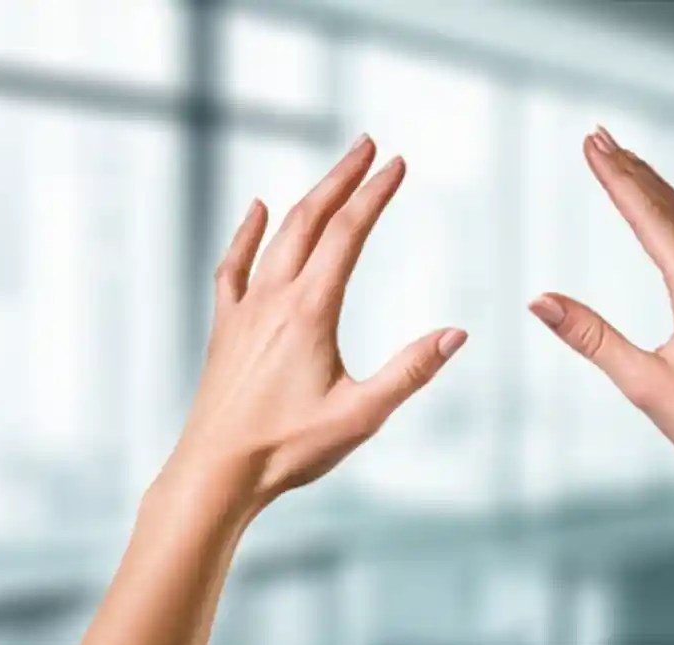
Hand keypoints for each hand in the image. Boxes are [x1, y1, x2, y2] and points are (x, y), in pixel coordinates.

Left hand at [166, 135, 465, 509]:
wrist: (216, 471)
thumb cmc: (288, 449)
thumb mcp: (361, 416)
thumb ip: (410, 372)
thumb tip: (456, 334)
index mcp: (310, 312)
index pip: (348, 234)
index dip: (375, 194)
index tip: (398, 164)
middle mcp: (274, 298)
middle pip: (311, 219)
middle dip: (343, 178)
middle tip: (368, 145)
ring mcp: (245, 309)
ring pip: (277, 235)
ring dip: (308, 198)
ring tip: (333, 174)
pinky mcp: (227, 327)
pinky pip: (234, 265)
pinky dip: (247, 232)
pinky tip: (255, 210)